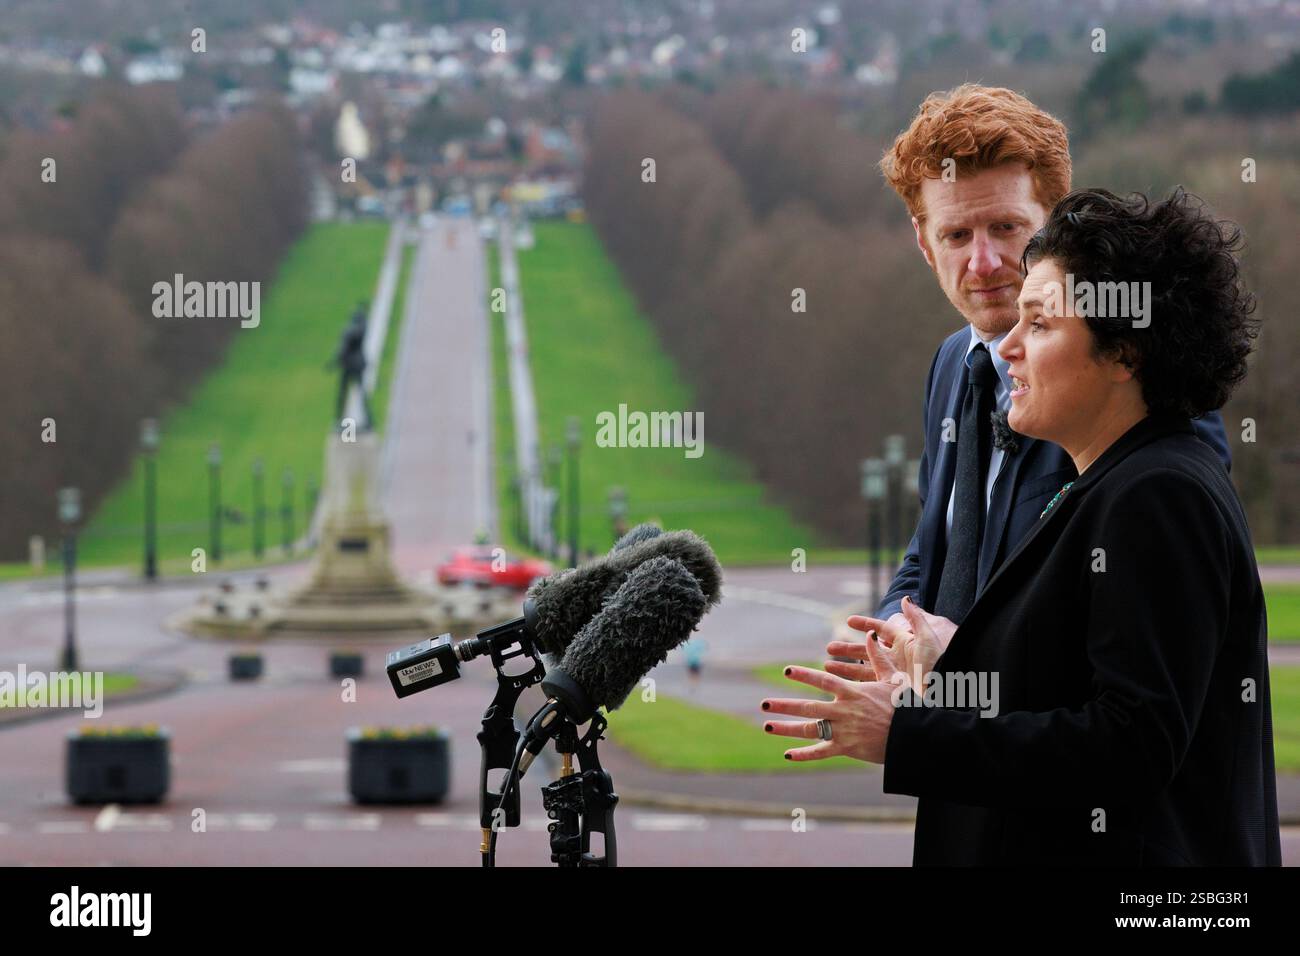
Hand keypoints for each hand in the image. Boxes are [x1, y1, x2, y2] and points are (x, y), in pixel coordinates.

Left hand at [760, 632, 904, 763]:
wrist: (914, 736)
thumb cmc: (905, 706)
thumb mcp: (893, 678)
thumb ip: (877, 657)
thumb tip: (871, 634)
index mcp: (852, 693)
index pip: (822, 680)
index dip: (803, 675)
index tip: (786, 671)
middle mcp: (843, 711)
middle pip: (807, 706)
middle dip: (783, 705)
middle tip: (763, 703)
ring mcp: (843, 731)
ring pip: (809, 729)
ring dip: (786, 727)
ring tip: (766, 725)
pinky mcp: (847, 748)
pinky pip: (821, 752)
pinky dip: (804, 754)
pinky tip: (787, 754)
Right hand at [828, 597, 955, 684]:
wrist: (946, 692)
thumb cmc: (938, 664)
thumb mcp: (928, 638)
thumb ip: (916, 618)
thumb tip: (904, 598)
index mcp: (905, 643)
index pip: (881, 629)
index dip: (865, 624)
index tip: (848, 621)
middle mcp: (897, 658)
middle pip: (867, 650)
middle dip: (848, 649)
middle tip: (829, 647)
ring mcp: (893, 674)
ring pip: (863, 668)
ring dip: (845, 667)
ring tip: (828, 666)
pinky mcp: (891, 690)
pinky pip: (868, 684)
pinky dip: (853, 683)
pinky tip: (840, 684)